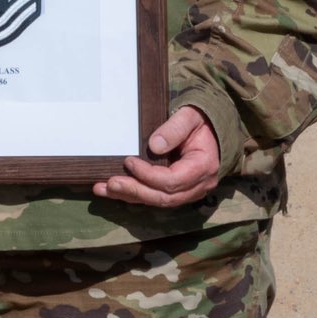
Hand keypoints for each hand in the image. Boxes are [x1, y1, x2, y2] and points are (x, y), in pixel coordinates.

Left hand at [94, 106, 222, 208]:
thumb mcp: (190, 117)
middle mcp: (198, 185)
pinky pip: (155, 196)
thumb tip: (154, 146)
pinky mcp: (177, 191)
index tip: (128, 161)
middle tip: (110, 183)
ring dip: (129, 196)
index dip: (148, 175)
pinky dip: (133, 194)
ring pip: (157, 200)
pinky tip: (112, 191)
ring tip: (102, 189)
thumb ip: (175, 129)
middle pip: (164, 197)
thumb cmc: (201, 122)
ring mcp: (188, 191)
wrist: (214, 132)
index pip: (173, 180)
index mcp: (203, 167)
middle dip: (135, 190)